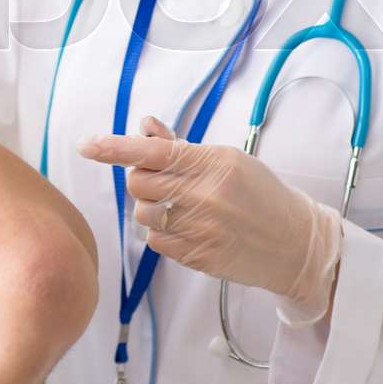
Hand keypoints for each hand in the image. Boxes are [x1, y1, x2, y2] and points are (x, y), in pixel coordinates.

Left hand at [79, 116, 342, 324]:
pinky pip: (155, 241)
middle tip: (163, 182)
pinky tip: (189, 229)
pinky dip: (163, 233)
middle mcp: (204, 195)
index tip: (86, 145)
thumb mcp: (228, 160)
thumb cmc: (260, 196)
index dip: (114, 147)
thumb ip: (181, 146)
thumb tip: (144, 126)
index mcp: (213, 163)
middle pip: (138, 183)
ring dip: (150, 208)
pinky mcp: (197, 257)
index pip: (152, 151)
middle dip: (141, 180)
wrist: (296, 245)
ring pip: (142, 214)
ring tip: (179, 207)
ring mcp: (200, 229)